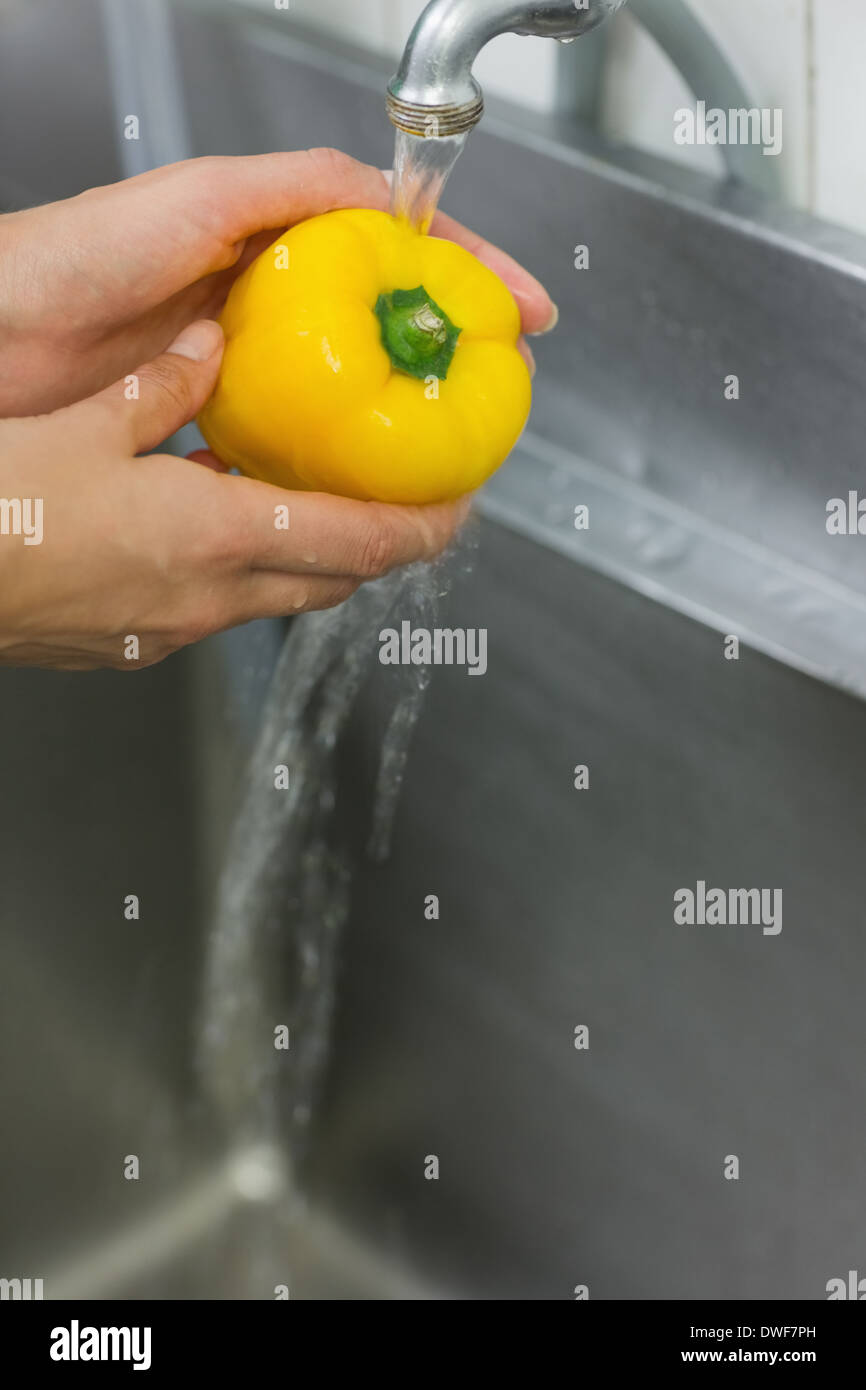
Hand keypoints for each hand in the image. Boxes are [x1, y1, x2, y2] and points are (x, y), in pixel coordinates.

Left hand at [0, 148, 555, 416]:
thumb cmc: (75, 257)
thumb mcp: (199, 197)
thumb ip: (295, 186)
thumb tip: (394, 198)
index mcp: (274, 247)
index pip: (397, 253)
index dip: (470, 281)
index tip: (526, 317)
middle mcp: (268, 311)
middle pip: (385, 332)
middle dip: (451, 358)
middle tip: (501, 392)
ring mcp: (243, 373)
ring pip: (347, 398)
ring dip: (403, 423)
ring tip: (452, 449)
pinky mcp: (210, 430)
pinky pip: (291, 452)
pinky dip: (333, 469)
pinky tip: (363, 487)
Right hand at [0, 320, 466, 670]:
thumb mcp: (86, 425)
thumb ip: (163, 386)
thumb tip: (208, 349)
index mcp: (216, 536)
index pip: (360, 542)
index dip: (423, 527)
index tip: (462, 505)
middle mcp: (210, 597)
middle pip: (334, 580)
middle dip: (383, 545)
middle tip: (410, 502)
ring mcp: (173, 630)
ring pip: (280, 595)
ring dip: (316, 556)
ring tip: (325, 505)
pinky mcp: (136, 642)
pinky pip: (222, 605)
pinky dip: (251, 568)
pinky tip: (223, 526)